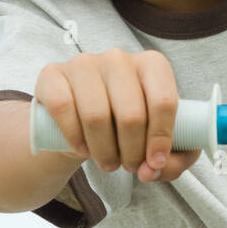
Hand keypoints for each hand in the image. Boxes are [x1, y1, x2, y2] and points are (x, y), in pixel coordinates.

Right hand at [33, 48, 201, 182]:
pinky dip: (74, 136)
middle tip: (129, 167)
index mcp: (153, 65)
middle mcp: (119, 58)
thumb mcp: (158, 142)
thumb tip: (152, 169)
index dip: (161, 139)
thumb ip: (173, 160)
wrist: (81, 120)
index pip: (164, 101)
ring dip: (104, 151)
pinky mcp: (53, 74)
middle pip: (131, 114)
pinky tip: (82, 149)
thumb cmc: (127, 128)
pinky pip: (63, 108)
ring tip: (108, 163)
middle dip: (132, 151)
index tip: (154, 163)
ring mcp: (84, 63)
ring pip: (96, 115)